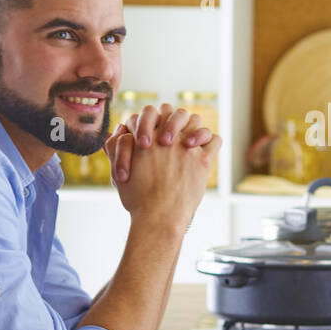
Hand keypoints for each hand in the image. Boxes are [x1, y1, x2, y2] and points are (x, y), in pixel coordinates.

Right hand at [103, 105, 219, 221]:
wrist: (158, 218)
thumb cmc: (138, 200)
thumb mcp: (119, 172)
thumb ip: (116, 149)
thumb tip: (117, 131)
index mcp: (145, 137)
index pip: (152, 111)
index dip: (153, 120)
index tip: (154, 135)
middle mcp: (166, 137)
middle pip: (174, 111)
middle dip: (173, 119)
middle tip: (172, 136)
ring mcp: (186, 147)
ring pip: (196, 120)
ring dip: (193, 127)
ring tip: (189, 141)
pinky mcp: (203, 160)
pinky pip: (214, 139)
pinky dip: (210, 141)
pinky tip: (202, 150)